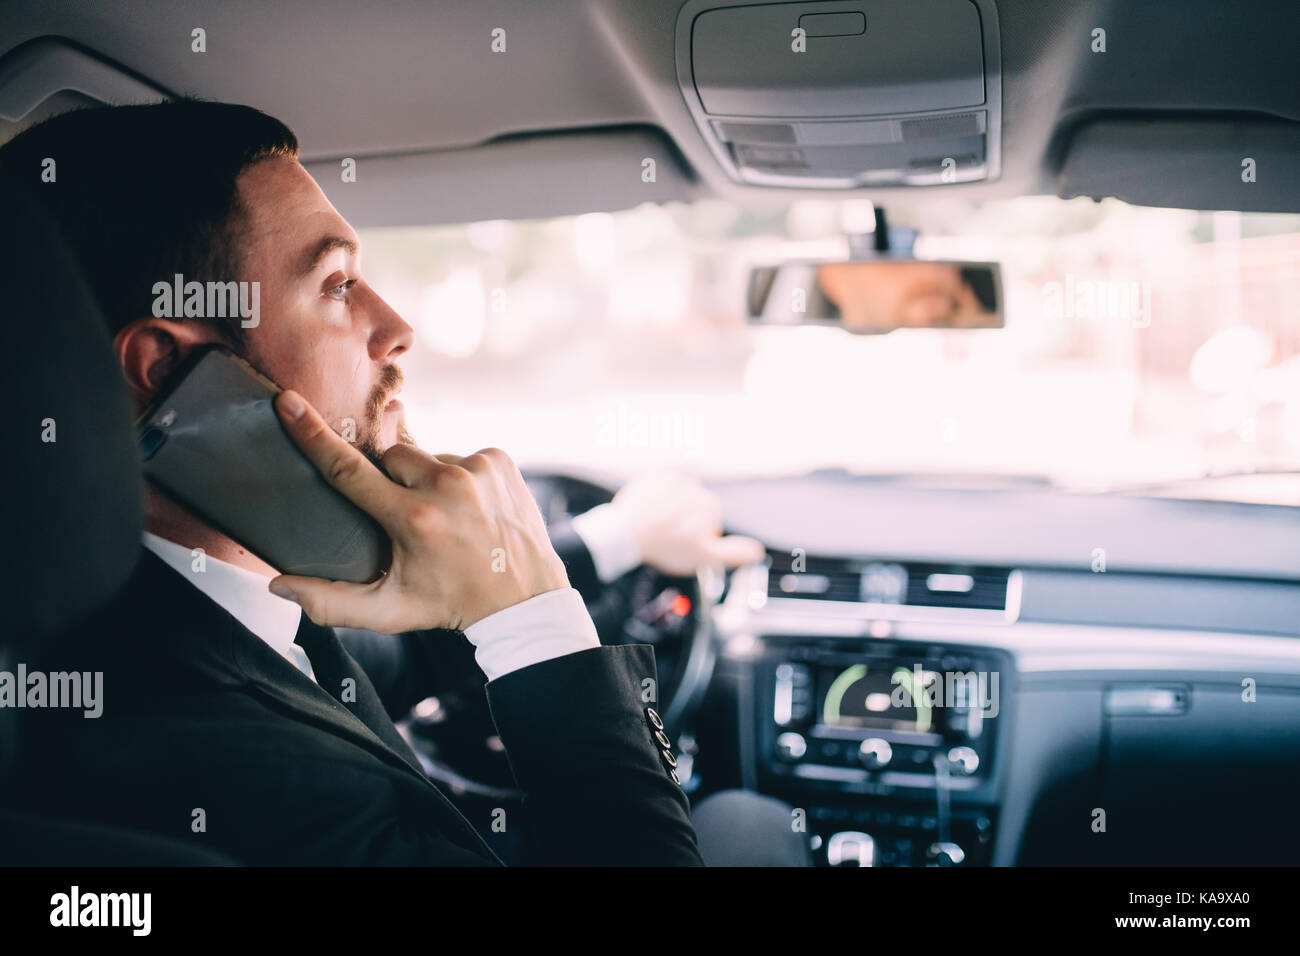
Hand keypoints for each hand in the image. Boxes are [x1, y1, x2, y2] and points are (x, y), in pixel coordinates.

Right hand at [266, 390, 569, 632]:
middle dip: (390, 480)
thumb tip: (278, 585)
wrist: (523, 599)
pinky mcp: (499, 459)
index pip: (349, 471)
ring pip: (426, 456)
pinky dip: (458, 478)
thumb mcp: (389, 612)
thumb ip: (329, 602)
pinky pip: (460, 455)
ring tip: (447, 518)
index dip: (313, 435)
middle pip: (390, 458)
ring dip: (427, 480)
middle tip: (410, 519)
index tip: (290, 402)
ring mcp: (477, 470)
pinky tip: (471, 508)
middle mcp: (447, 488)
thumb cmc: (449, 604)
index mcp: (414, 521)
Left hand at [609, 472, 764, 576]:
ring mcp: (671, 479)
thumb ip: (734, 554)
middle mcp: (694, 486)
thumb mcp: (705, 557)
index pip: (709, 523)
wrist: (627, 533)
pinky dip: (655, 500)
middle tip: (669, 538)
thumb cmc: (667, 546)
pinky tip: (649, 514)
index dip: (699, 538)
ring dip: (670, 510)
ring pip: (676, 499)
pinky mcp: (651, 476)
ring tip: (657, 526)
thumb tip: (759, 552)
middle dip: (685, 522)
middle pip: (693, 509)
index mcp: (710, 504)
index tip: (684, 545)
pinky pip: (658, 488)